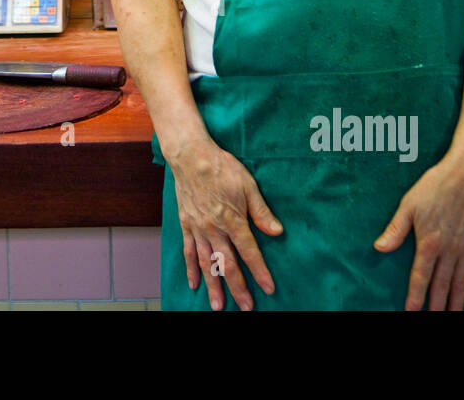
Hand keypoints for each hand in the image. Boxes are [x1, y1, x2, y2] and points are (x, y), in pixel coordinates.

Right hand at [168, 138, 282, 310]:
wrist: (191, 156)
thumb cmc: (222, 167)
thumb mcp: (248, 186)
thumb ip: (262, 212)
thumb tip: (277, 231)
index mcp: (233, 220)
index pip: (249, 252)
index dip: (260, 272)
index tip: (269, 288)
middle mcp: (214, 229)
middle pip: (227, 265)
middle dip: (238, 288)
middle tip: (246, 307)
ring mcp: (198, 229)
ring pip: (206, 263)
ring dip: (213, 286)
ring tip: (217, 306)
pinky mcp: (186, 225)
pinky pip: (188, 251)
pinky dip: (191, 269)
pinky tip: (194, 284)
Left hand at [373, 153, 463, 310]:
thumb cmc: (435, 186)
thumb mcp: (409, 205)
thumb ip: (395, 229)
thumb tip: (379, 248)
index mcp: (429, 242)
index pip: (421, 276)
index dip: (416, 296)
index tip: (412, 311)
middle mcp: (449, 250)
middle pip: (441, 284)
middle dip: (436, 305)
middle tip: (433, 318)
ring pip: (460, 282)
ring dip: (455, 301)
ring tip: (452, 315)